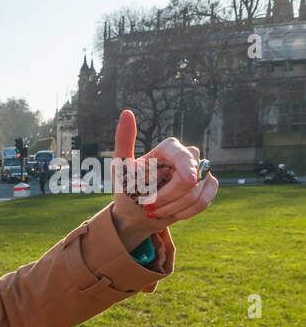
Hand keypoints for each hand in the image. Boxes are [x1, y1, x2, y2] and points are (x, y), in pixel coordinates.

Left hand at [109, 110, 217, 249]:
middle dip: (169, 196)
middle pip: (192, 176)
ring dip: (174, 207)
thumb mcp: (120, 167)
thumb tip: (126, 112)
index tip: (188, 181)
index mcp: (168, 149)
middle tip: (148, 205)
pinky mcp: (205, 187)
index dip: (187, 167)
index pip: (182, 154)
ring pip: (197, 191)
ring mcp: (198, 172)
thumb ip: (124, 141)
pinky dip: (186, 212)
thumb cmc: (126, 189)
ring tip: (154, 211)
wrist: (134, 214)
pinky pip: (205, 200)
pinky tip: (172, 214)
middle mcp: (186, 157)